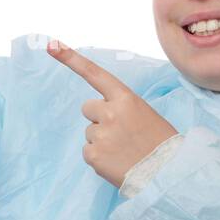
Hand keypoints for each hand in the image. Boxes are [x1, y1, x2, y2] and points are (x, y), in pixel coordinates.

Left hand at [48, 40, 179, 189]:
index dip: (71, 58)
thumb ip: (122, 108)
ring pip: (89, 133)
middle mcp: (110, 112)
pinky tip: (118, 162)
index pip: (94, 74)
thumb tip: (99, 114)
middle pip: (88, 108)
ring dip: (102, 141)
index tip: (51, 45)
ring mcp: (100, 134)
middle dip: (98, 118)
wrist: (168, 174)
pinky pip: (88, 152)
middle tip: (121, 133)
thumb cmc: (160, 144)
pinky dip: (100, 158)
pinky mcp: (93, 155)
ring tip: (125, 151)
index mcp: (126, 98)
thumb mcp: (145, 115)